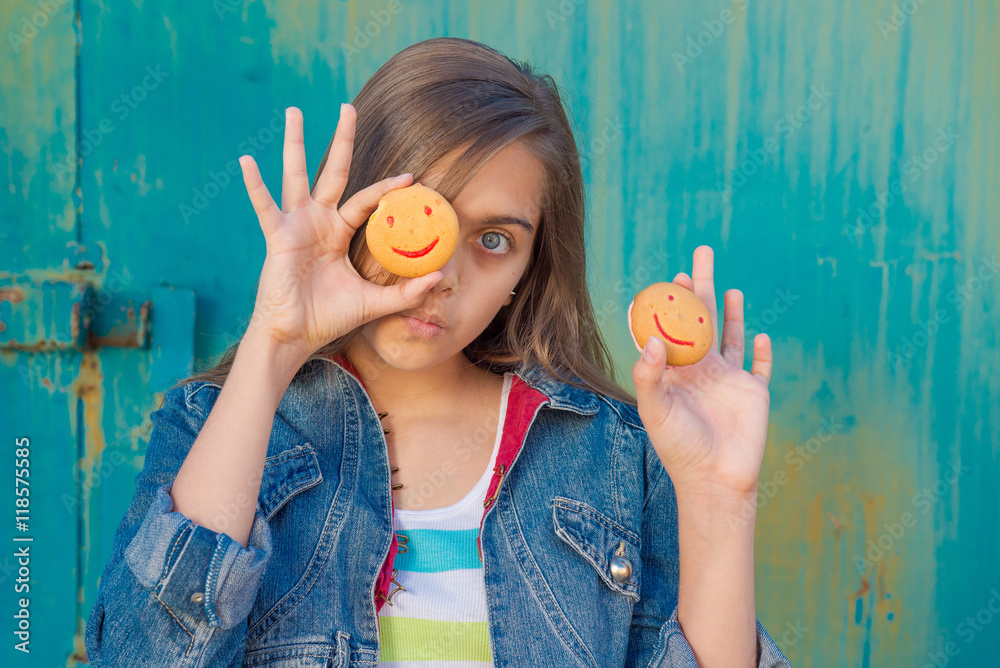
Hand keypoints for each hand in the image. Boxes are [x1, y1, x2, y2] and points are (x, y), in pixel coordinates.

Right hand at [238, 105, 443, 360]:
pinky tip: (247, 161)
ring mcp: (296, 226)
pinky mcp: (278, 237)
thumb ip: (405, 293)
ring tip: (295, 110)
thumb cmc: (329, 318)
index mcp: (339, 232)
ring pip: (296, 175)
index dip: (386, 188)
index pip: (366, 200)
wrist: (295, 335)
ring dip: (295, 143)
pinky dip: (255, 186)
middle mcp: (318, 222)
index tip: (410, 177)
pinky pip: (265, 208)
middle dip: (341, 140)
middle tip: (348, 106)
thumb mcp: (374, 303)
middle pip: (333, 171)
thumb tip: (439, 280)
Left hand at [631, 245, 772, 498]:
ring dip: (730, 313)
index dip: (673, 303)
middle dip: (702, 288)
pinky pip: (759, 367)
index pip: (673, 328)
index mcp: (676, 372)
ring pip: (731, 338)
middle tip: (701, 255)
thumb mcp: (656, 411)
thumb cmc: (679, 448)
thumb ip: (650, 376)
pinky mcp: (754, 394)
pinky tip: (759, 334)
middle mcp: (701, 371)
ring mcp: (728, 381)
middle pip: (703, 320)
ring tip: (728, 288)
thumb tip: (652, 339)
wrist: (715, 480)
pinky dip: (761, 351)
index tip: (672, 278)